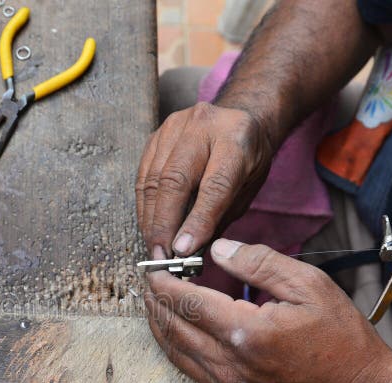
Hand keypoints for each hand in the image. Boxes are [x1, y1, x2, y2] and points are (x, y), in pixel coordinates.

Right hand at [136, 103, 273, 256]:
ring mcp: (174, 127)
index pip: (214, 185)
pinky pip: (143, 177)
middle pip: (175, 180)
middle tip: (161, 255)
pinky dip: (144, 206)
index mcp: (236, 138)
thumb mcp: (247, 187)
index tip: (183, 250)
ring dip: (150, 219)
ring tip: (154, 247)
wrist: (238, 118)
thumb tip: (188, 249)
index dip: (197, 221)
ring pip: (154, 180)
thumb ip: (219, 216)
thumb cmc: (247, 160)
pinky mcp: (156, 136)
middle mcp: (202, 126)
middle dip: (164, 223)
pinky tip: (148, 227)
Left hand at [144, 239, 391, 382]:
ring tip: (153, 302)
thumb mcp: (308, 285)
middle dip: (155, 301)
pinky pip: (191, 372)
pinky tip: (176, 332)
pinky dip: (177, 348)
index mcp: (246, 334)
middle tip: (148, 280)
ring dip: (160, 325)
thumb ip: (258, 263)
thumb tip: (217, 250)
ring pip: (177, 353)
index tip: (154, 267)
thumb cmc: (340, 338)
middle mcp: (230, 366)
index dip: (164, 283)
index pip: (188, 303)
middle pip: (174, 328)